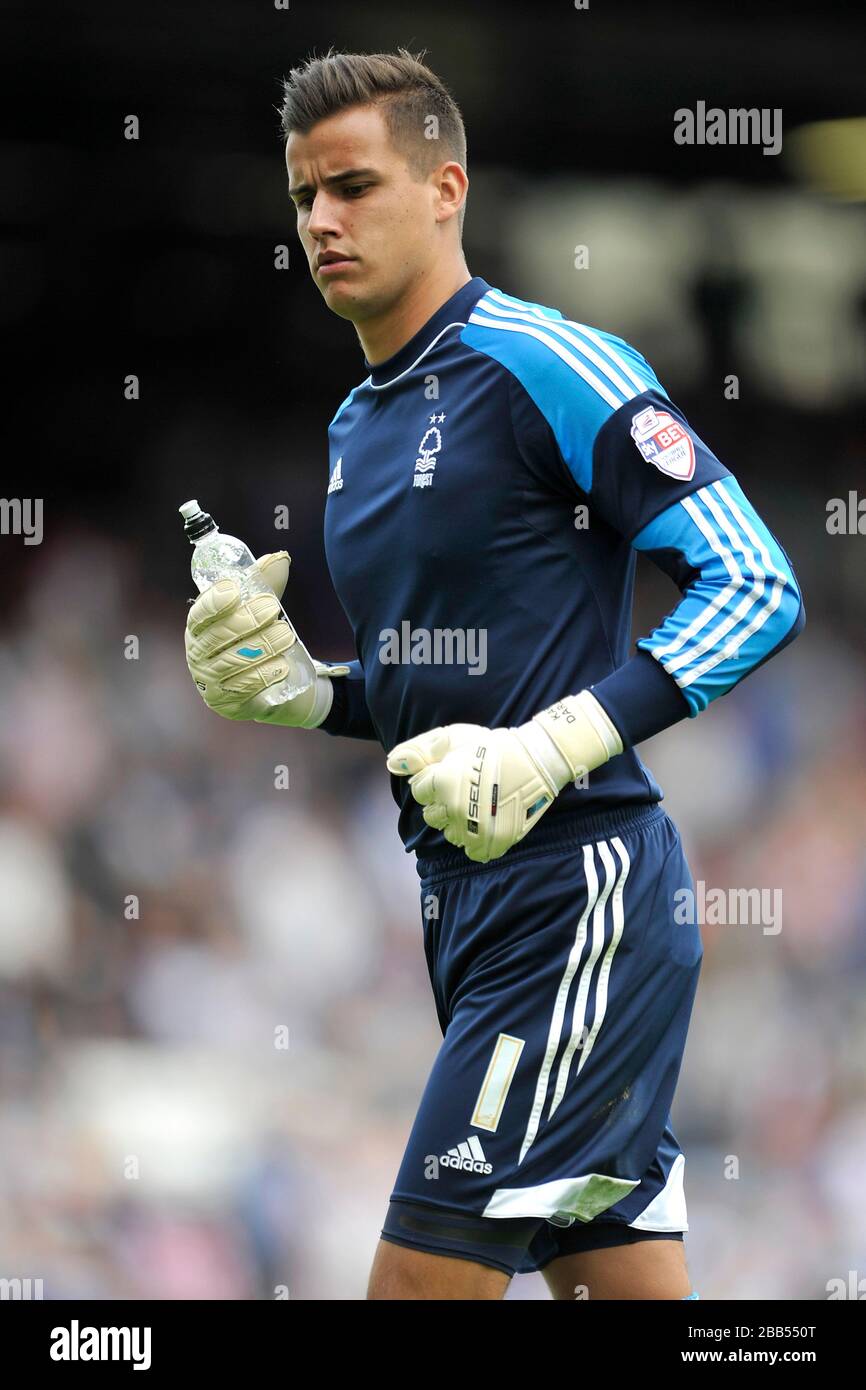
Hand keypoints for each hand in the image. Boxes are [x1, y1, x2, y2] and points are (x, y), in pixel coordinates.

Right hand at [185, 551, 344, 725]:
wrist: (269, 683)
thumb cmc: (254, 638)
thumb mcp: (258, 610)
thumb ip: (265, 586)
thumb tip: (279, 559)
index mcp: (198, 629)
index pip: (199, 615)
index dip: (213, 602)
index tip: (234, 589)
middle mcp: (198, 657)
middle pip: (218, 638)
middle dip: (247, 621)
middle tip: (272, 609)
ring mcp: (211, 684)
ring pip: (234, 664)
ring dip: (262, 647)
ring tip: (285, 636)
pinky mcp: (229, 705)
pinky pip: (245, 691)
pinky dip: (264, 676)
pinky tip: (282, 666)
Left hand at [386, 693, 622, 862]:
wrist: (537, 760)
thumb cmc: (492, 746)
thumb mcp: (453, 738)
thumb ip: (419, 751)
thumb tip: (391, 763)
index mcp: (442, 781)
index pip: (418, 791)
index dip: (432, 780)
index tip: (451, 772)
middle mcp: (455, 808)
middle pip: (431, 816)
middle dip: (442, 803)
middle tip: (465, 788)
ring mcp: (475, 827)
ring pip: (450, 834)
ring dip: (458, 822)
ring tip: (477, 804)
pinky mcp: (494, 841)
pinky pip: (472, 851)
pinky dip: (476, 840)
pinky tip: (485, 822)